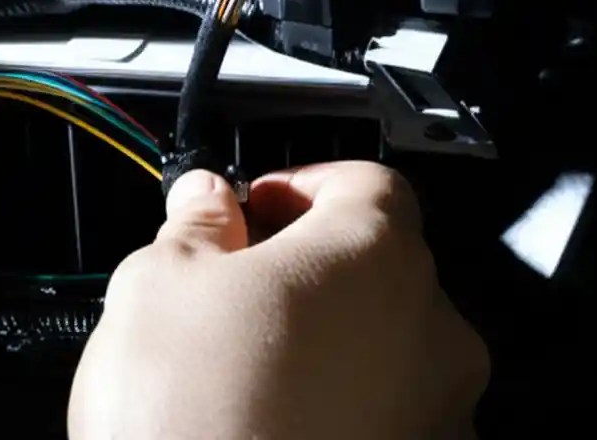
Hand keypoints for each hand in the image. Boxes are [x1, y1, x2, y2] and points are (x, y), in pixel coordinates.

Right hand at [69, 162, 488, 439]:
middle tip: (233, 287)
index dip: (299, 185)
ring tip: (242, 370)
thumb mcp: (158, 284)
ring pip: (384, 348)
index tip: (252, 206)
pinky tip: (269, 422)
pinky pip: (386, 417)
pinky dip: (339, 408)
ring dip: (326, 343)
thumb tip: (207, 203)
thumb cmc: (193, 416)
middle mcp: (431, 332)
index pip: (362, 180)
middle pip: (376, 267)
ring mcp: (439, 415)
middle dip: (308, 268)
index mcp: (373, 255)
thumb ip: (196, 226)